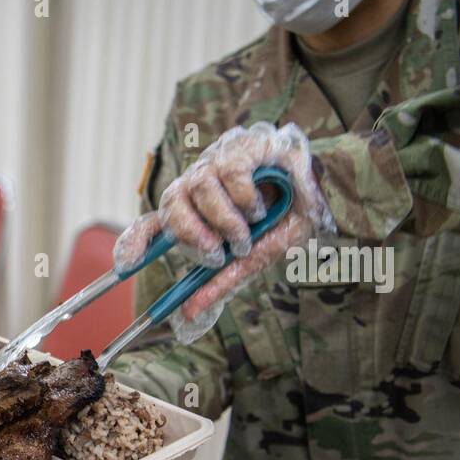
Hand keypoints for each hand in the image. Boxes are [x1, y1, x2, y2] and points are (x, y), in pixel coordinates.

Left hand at [114, 122, 333, 328]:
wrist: (333, 187)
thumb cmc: (291, 218)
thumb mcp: (258, 255)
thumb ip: (224, 280)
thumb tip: (189, 313)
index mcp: (197, 211)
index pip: (154, 222)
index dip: (135, 240)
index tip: (125, 265)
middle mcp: (199, 184)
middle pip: (170, 205)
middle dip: (191, 235)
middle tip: (215, 253)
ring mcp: (217, 162)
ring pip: (198, 189)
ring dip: (224, 220)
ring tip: (247, 232)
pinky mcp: (241, 145)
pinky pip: (228, 174)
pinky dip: (244, 199)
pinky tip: (259, 207)